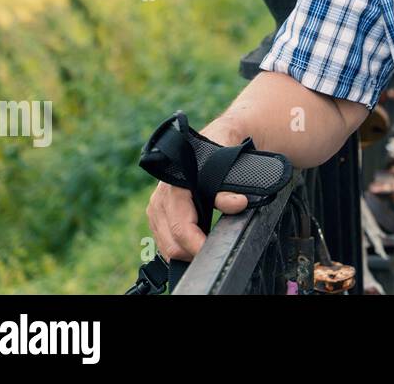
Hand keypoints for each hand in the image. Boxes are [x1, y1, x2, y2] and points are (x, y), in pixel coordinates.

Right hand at [144, 122, 249, 264]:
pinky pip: (164, 241)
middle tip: (214, 253)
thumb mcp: (226, 164)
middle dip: (192, 254)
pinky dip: (180, 247)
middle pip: (171, 244)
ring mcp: (155, 208)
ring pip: (166, 246)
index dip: (197, 246)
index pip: (181, 229)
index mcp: (174, 187)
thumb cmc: (219, 152)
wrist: (213, 140)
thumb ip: (227, 187)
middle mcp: (159, 199)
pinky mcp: (157, 215)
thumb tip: (237, 204)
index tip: (213, 253)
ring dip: (186, 252)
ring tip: (207, 248)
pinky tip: (196, 243)